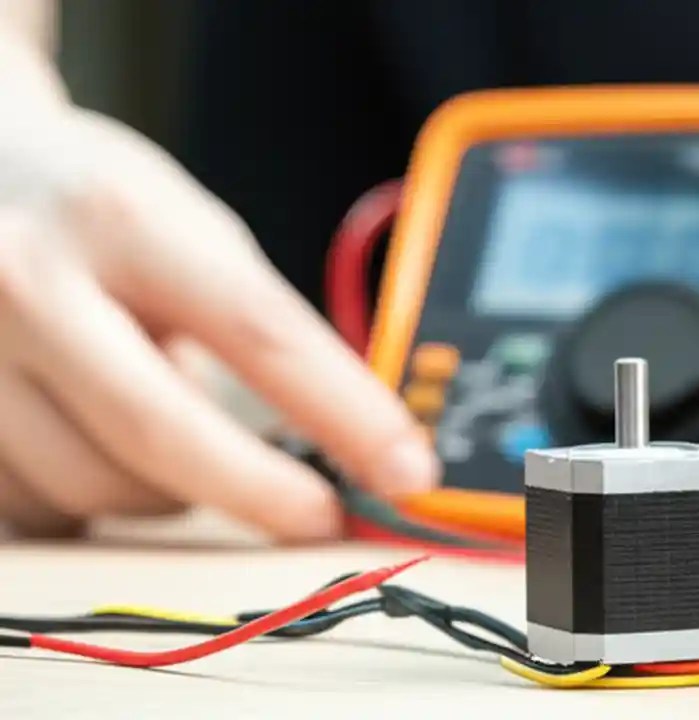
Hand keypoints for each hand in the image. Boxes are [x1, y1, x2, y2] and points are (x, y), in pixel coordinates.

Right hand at [0, 40, 438, 540]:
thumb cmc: (98, 213)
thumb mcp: (185, 230)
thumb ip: (253, 324)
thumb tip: (345, 440)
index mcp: (118, 218)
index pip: (260, 332)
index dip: (346, 414)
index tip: (405, 468)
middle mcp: (26, 282)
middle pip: (164, 431)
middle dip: (259, 493)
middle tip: (319, 516)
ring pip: (99, 488)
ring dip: (164, 486)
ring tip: (164, 423)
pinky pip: (42, 509)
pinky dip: (91, 496)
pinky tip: (90, 436)